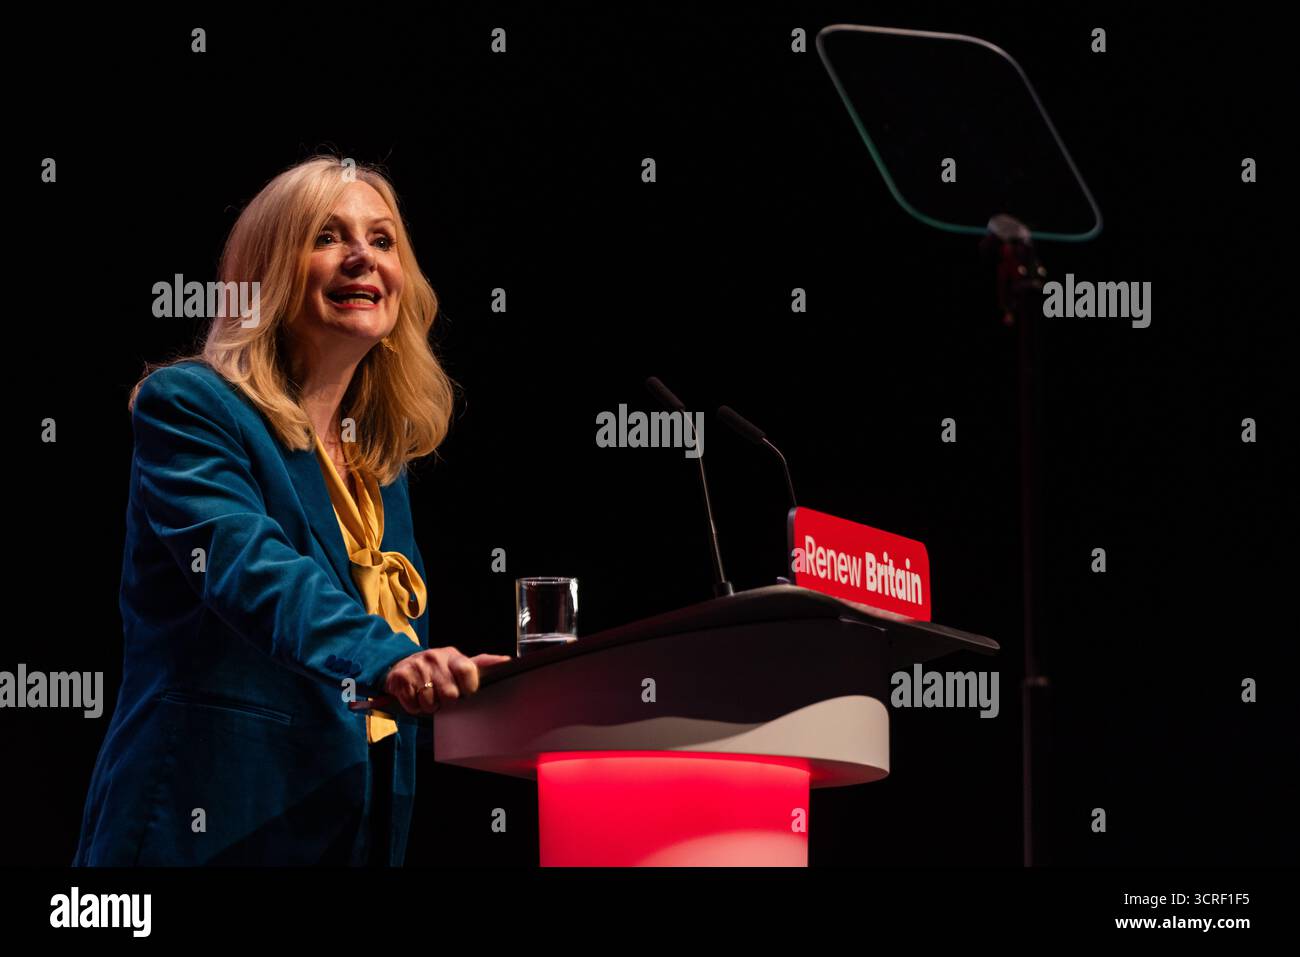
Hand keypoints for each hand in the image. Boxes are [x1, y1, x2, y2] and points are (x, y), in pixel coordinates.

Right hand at [381, 648, 512, 715]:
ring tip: (428, 696)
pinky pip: (413, 705)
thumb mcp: (457, 663)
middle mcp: (434, 658)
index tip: (467, 692)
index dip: (469, 686)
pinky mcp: (400, 678)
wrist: (400, 666)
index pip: (467, 669)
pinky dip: (414, 706)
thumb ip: (481, 664)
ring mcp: (417, 667)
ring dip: (429, 706)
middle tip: (443, 696)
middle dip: (447, 701)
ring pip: (430, 703)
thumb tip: (507, 661)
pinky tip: (415, 696)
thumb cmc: (437, 669)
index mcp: (452, 656)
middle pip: (449, 694)